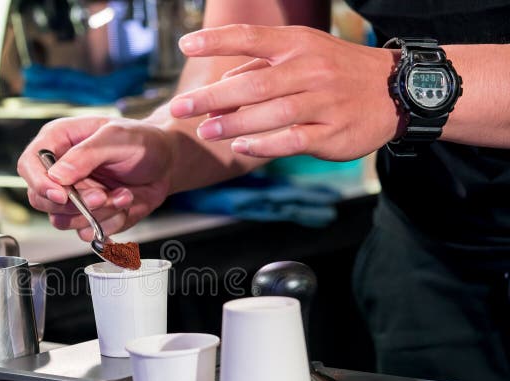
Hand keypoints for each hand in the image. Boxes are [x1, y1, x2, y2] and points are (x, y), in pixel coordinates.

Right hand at [17, 116, 173, 240]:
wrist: (166, 164)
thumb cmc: (142, 142)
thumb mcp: (117, 138)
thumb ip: (86, 155)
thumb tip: (57, 175)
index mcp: (59, 142)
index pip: (29, 165)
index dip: (39, 183)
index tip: (62, 194)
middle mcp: (60, 171)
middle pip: (40, 199)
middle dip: (74, 204)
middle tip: (102, 195)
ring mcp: (72, 196)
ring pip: (64, 220)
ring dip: (97, 213)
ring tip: (123, 195)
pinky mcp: (87, 215)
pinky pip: (86, 232)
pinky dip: (109, 223)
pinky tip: (125, 203)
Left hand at [169, 24, 401, 160]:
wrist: (395, 91)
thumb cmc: (337, 71)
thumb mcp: (304, 54)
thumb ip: (261, 66)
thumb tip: (221, 81)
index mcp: (298, 45)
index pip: (252, 37)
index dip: (217, 40)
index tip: (186, 44)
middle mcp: (309, 70)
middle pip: (254, 83)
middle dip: (212, 96)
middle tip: (181, 107)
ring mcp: (323, 102)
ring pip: (271, 113)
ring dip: (233, 123)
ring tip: (204, 131)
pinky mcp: (332, 132)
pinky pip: (293, 140)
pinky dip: (264, 144)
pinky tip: (241, 147)